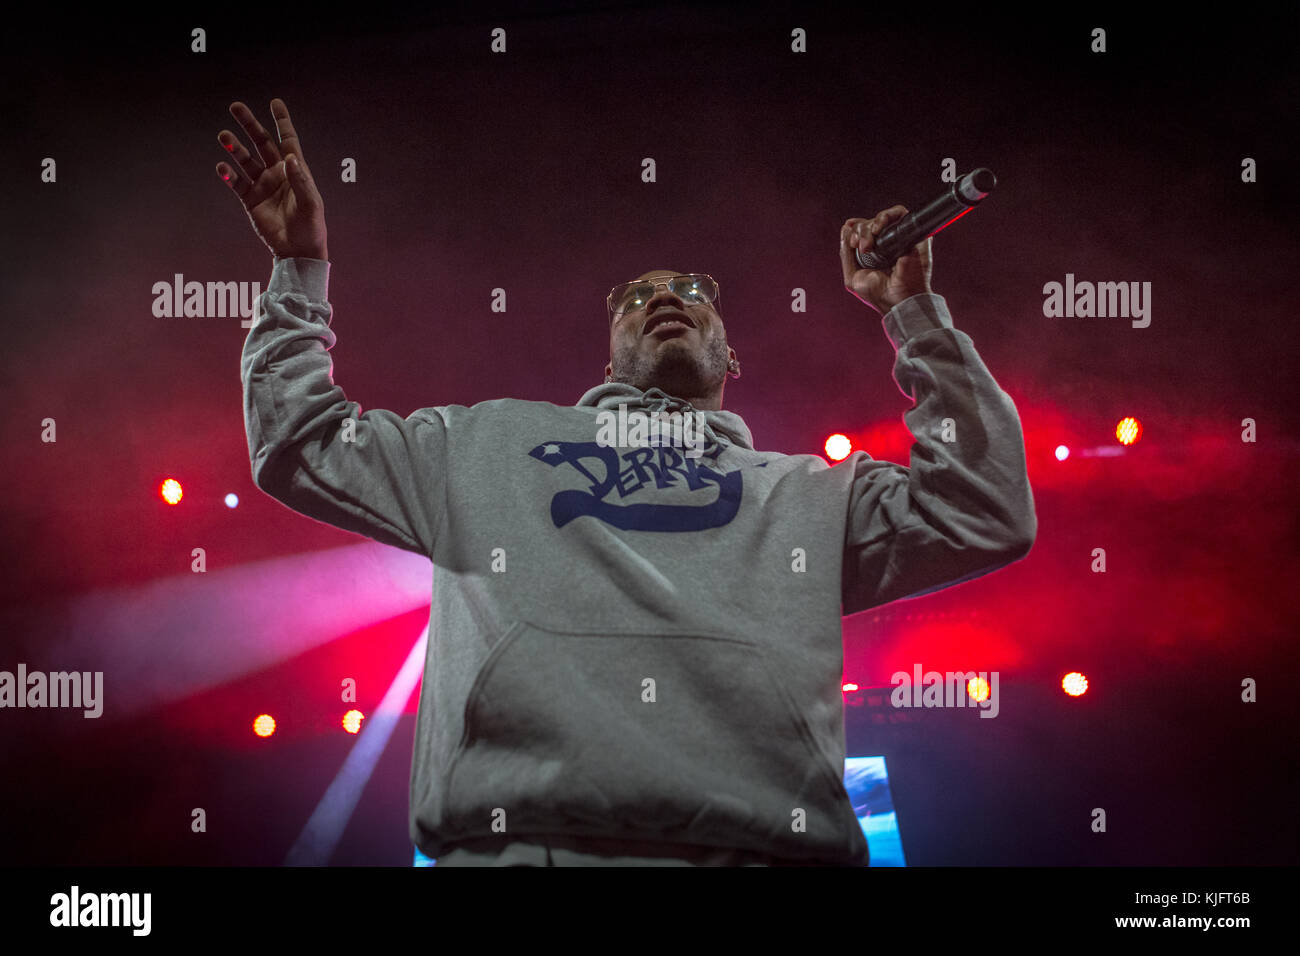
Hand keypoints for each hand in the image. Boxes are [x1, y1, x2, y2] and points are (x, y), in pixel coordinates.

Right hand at [216, 98, 328, 260]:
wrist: (298, 251)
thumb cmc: (311, 227)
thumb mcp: (310, 204)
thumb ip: (300, 180)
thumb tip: (289, 157)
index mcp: (295, 170)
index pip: (288, 140)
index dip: (282, 121)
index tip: (275, 102)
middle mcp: (276, 173)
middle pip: (261, 143)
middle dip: (249, 124)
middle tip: (235, 106)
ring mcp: (262, 185)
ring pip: (245, 160)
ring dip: (234, 147)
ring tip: (223, 136)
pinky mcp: (250, 200)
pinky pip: (236, 183)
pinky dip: (228, 174)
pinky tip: (222, 167)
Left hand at [840, 206, 931, 314]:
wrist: (898, 300)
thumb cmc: (878, 294)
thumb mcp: (853, 276)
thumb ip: (846, 254)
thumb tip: (846, 229)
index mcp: (874, 252)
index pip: (861, 230)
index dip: (854, 231)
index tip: (852, 243)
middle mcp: (886, 243)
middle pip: (868, 223)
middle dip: (860, 231)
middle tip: (861, 248)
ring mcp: (899, 238)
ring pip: (881, 217)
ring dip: (869, 227)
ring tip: (867, 245)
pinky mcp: (912, 234)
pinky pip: (899, 212)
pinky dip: (885, 216)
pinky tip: (877, 231)